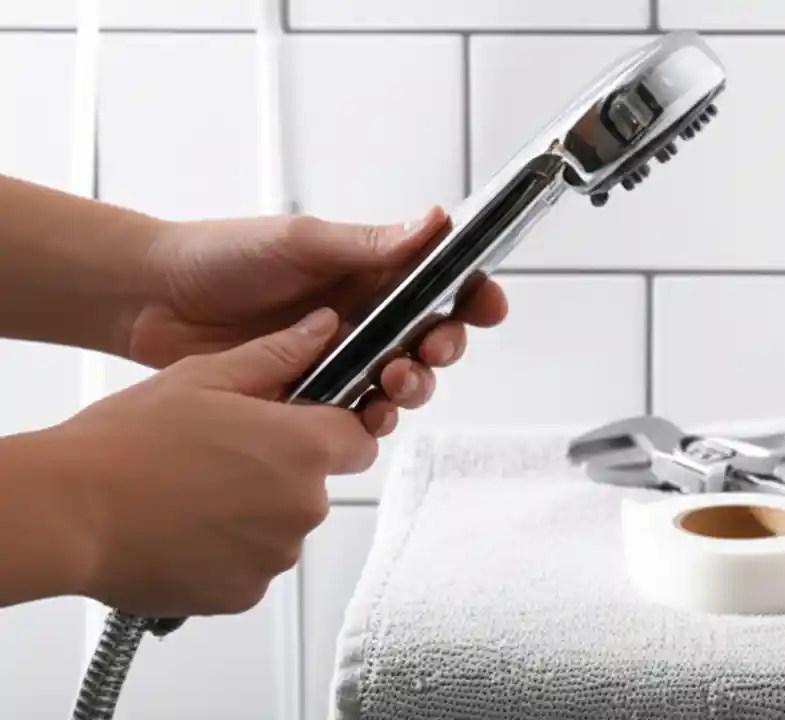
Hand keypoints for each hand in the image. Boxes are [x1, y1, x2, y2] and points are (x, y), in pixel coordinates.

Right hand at [51, 309, 371, 615]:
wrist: (68, 513)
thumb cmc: (128, 443)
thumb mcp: (205, 377)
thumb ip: (277, 355)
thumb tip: (322, 329)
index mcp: (305, 447)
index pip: (359, 440)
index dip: (333, 430)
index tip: (300, 426)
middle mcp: (305, 505)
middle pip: (316, 485)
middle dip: (282, 471)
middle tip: (220, 458)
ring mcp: (277, 556)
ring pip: (283, 526)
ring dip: (254, 513)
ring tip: (193, 493)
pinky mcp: (247, 594)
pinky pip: (254, 565)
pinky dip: (229, 551)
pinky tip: (185, 528)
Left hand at [129, 207, 506, 433]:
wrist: (154, 298)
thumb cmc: (223, 255)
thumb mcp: (302, 240)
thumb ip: (370, 243)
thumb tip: (437, 220)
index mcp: (371, 272)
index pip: (441, 284)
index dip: (473, 297)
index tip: (488, 306)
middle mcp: (366, 316)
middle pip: (433, 340)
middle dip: (444, 348)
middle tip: (431, 350)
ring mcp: (342, 358)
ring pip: (405, 382)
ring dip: (414, 385)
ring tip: (394, 380)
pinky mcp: (314, 396)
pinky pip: (360, 416)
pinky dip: (374, 420)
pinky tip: (367, 417)